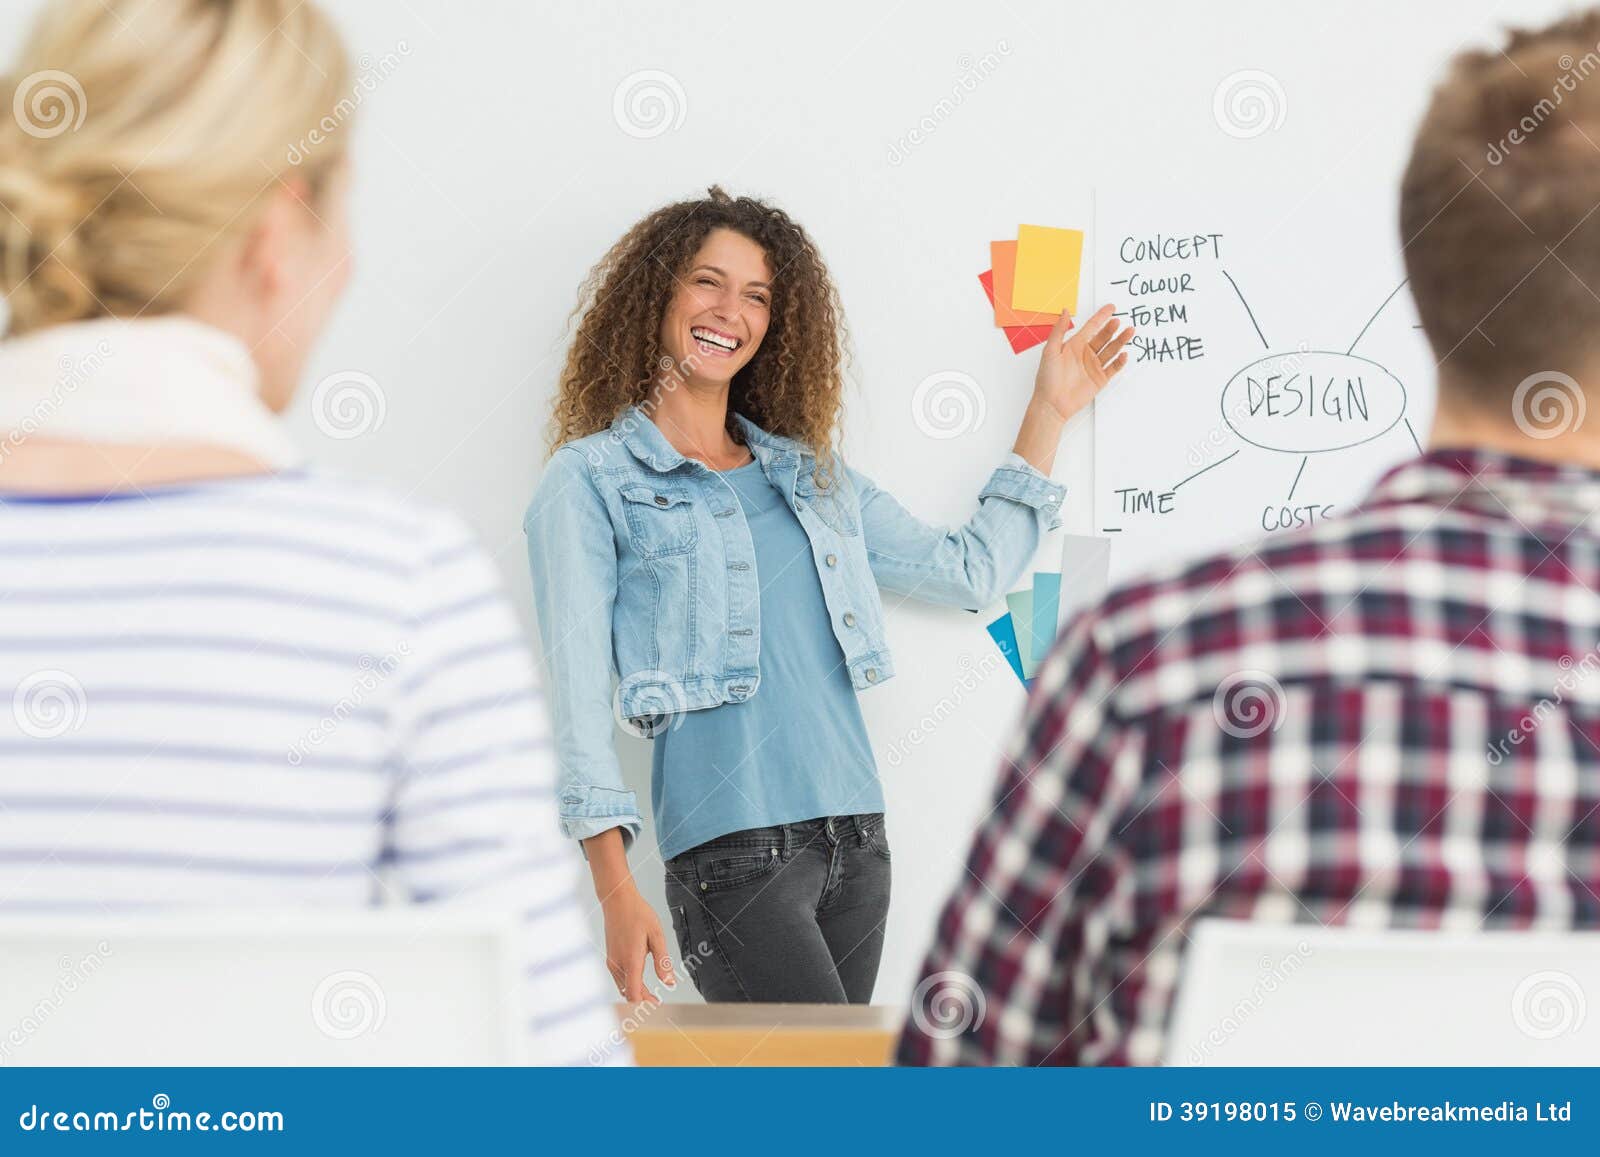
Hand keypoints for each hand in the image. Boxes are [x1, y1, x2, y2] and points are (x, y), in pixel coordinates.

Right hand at [600, 884, 675, 1004]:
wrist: (617, 900)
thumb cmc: (638, 914)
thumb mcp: (657, 936)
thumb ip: (663, 962)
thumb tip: (670, 983)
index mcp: (631, 960)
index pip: (634, 994)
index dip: (645, 1004)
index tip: (657, 1005)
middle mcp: (618, 964)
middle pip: (629, 993)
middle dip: (642, 1001)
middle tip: (657, 1002)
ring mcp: (611, 961)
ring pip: (622, 987)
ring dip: (635, 993)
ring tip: (651, 995)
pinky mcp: (610, 957)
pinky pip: (619, 978)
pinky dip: (629, 984)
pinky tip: (639, 980)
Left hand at [1031, 303, 1134, 423]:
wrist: (1051, 404)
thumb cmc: (1047, 378)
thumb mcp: (1050, 351)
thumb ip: (1059, 330)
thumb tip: (1065, 311)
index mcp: (1074, 345)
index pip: (1091, 327)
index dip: (1101, 317)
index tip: (1111, 307)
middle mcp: (1085, 354)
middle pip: (1103, 337)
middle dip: (1111, 329)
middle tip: (1118, 322)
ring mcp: (1094, 366)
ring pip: (1111, 350)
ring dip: (1120, 341)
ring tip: (1129, 332)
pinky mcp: (1100, 379)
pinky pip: (1113, 368)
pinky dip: (1120, 361)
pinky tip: (1124, 354)